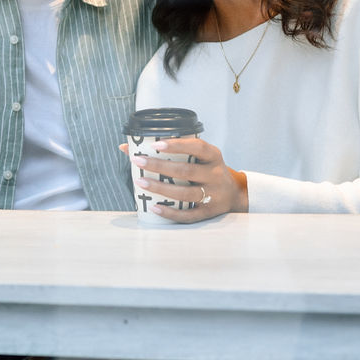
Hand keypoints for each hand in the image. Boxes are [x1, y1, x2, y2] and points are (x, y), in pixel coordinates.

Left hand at [126, 136, 247, 220]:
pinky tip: (154, 207)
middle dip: (160, 166)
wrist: (234, 194)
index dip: (177, 145)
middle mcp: (215, 175)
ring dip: (161, 188)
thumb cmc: (206, 171)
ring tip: (140, 182)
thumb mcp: (198, 157)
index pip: (197, 147)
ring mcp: (214, 195)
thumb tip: (126, 147)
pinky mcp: (209, 212)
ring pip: (185, 193)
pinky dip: (170, 212)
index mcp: (213, 156)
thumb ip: (169, 150)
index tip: (157, 144)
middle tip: (138, 161)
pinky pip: (188, 214)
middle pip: (186, 171)